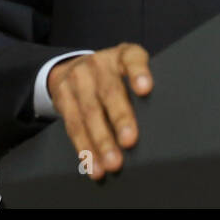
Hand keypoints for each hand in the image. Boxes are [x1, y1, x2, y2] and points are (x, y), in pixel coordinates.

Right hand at [47, 42, 151, 178]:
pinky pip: (73, 126)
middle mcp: (98, 63)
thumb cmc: (114, 75)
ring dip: (101, 141)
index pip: (132, 58)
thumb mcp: (129, 70)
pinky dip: (85, 149)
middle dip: (120, 118)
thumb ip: (142, 86)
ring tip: (112, 163)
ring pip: (89, 113)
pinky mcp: (63, 95)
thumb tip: (156, 120)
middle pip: (109, 91)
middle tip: (130, 141)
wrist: (74, 67)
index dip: (139, 73)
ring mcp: (78, 78)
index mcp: (122, 55)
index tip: (145, 89)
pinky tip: (94, 164)